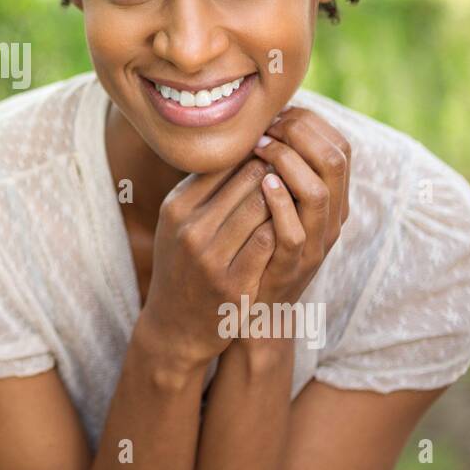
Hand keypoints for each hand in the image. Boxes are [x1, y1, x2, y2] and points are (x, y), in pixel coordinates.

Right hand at [140, 155, 280, 369]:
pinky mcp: (233, 284)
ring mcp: (211, 257)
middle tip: (292, 166)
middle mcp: (190, 229)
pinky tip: (291, 223)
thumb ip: (202, 186)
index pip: (223, 162)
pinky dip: (284, 226)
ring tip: (295, 191)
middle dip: (275, 169)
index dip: (253, 153)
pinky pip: (269, 240)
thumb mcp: (177, 222)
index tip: (271, 151)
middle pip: (247, 179)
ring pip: (262, 205)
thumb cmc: (182, 263)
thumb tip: (241, 144)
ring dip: (284, 195)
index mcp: (176, 207)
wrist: (175, 326)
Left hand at [248, 105, 350, 311]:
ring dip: (288, 161)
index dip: (310, 122)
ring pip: (320, 192)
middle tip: (266, 127)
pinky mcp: (291, 267)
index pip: (339, 145)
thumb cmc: (261, 248)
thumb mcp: (277, 205)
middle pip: (335, 160)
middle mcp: (332, 219)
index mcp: (333, 199)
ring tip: (260, 148)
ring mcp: (315, 244)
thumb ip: (280, 170)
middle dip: (300, 133)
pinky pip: (294, 231)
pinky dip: (279, 202)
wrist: (256, 310)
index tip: (276, 115)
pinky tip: (261, 183)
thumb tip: (265, 121)